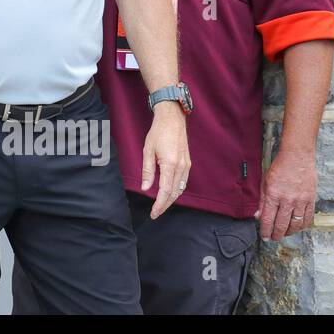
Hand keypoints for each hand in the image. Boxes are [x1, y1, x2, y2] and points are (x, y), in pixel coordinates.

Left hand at [141, 103, 190, 218]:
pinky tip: (169, 193)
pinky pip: (183, 181)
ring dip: (171, 199)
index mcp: (170, 164)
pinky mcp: (188, 163)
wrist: (172, 120)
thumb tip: (145, 188)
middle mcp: (181, 167)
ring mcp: (186, 165)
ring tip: (161, 206)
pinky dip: (176, 190)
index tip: (154, 213)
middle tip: (155, 213)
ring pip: (180, 189)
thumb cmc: (158, 133)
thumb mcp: (148, 151)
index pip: (165, 190)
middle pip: (174, 193)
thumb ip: (147, 171)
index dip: (160, 204)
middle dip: (165, 205)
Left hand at [256, 148, 315, 240]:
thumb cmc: (279, 168)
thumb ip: (263, 201)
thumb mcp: (265, 183)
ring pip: (295, 224)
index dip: (265, 231)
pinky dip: (302, 226)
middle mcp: (287, 200)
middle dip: (276, 235)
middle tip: (273, 238)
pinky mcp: (311, 200)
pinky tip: (297, 228)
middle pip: (282, 225)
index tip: (264, 237)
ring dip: (289, 232)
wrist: (298, 157)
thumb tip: (258, 217)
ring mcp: (301, 201)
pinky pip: (307, 218)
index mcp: (273, 195)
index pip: (268, 220)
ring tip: (284, 234)